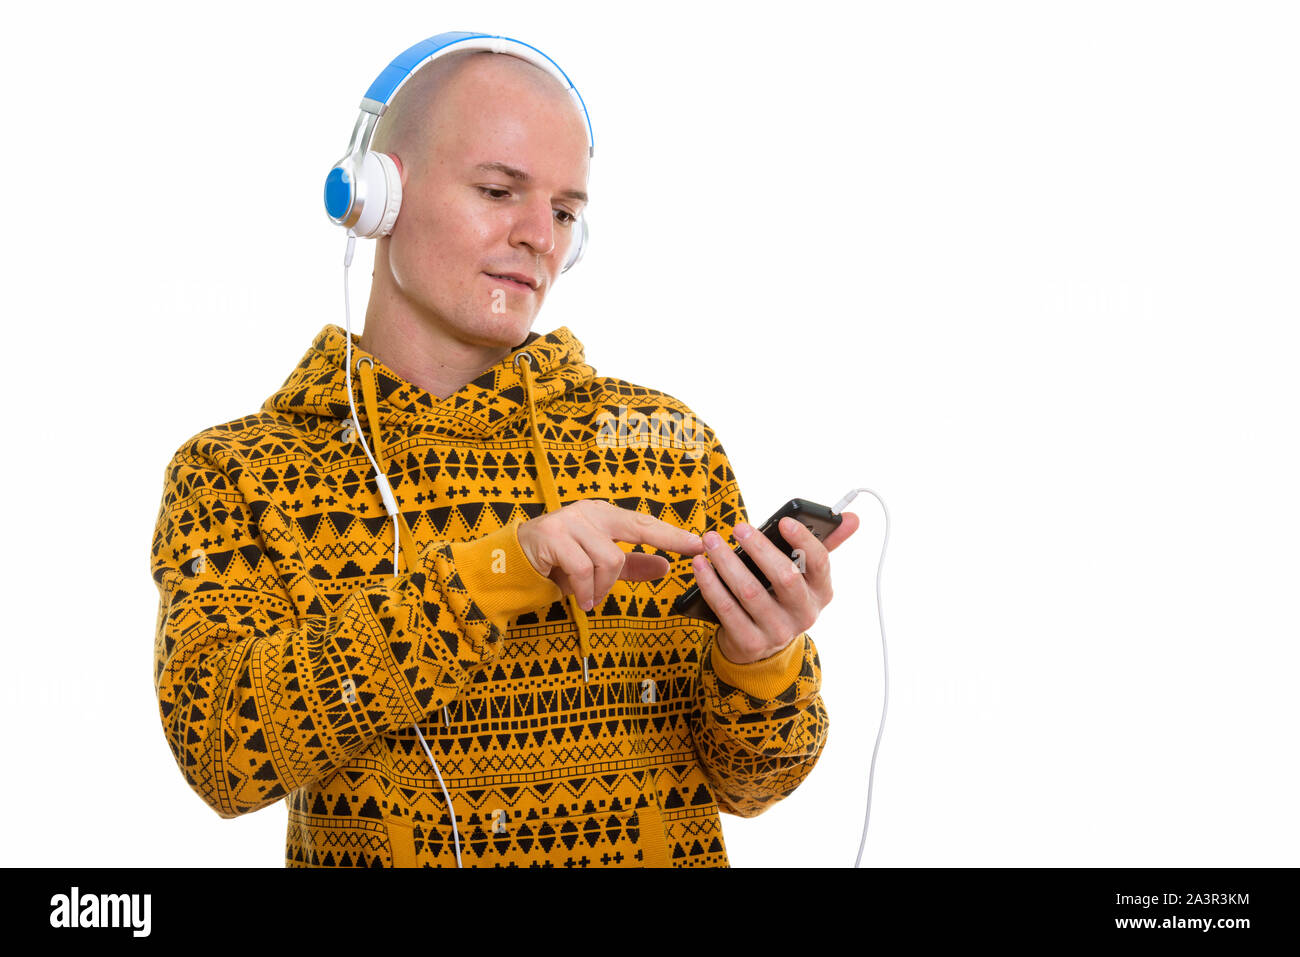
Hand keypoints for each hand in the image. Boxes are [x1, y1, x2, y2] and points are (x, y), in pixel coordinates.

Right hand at [517, 500, 705, 611]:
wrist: (510, 565)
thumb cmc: (556, 562)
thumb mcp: (599, 566)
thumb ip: (631, 566)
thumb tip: (666, 568)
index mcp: (602, 515)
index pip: (644, 522)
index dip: (672, 534)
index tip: (699, 544)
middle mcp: (588, 512)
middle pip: (636, 525)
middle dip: (666, 540)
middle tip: (687, 557)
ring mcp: (569, 521)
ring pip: (609, 557)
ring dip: (604, 587)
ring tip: (592, 599)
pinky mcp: (551, 535)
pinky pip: (583, 568)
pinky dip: (587, 591)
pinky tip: (582, 600)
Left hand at [693, 512, 859, 664]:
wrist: (761, 649)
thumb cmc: (781, 598)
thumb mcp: (806, 577)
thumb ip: (825, 545)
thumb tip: (852, 518)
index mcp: (821, 592)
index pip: (819, 563)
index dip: (803, 541)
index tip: (783, 521)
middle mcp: (804, 614)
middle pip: (784, 577)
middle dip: (759, 549)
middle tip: (738, 527)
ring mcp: (777, 631)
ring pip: (750, 592)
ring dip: (727, 563)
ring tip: (711, 541)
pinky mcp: (750, 643)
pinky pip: (726, 609)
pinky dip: (710, 584)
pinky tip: (700, 566)